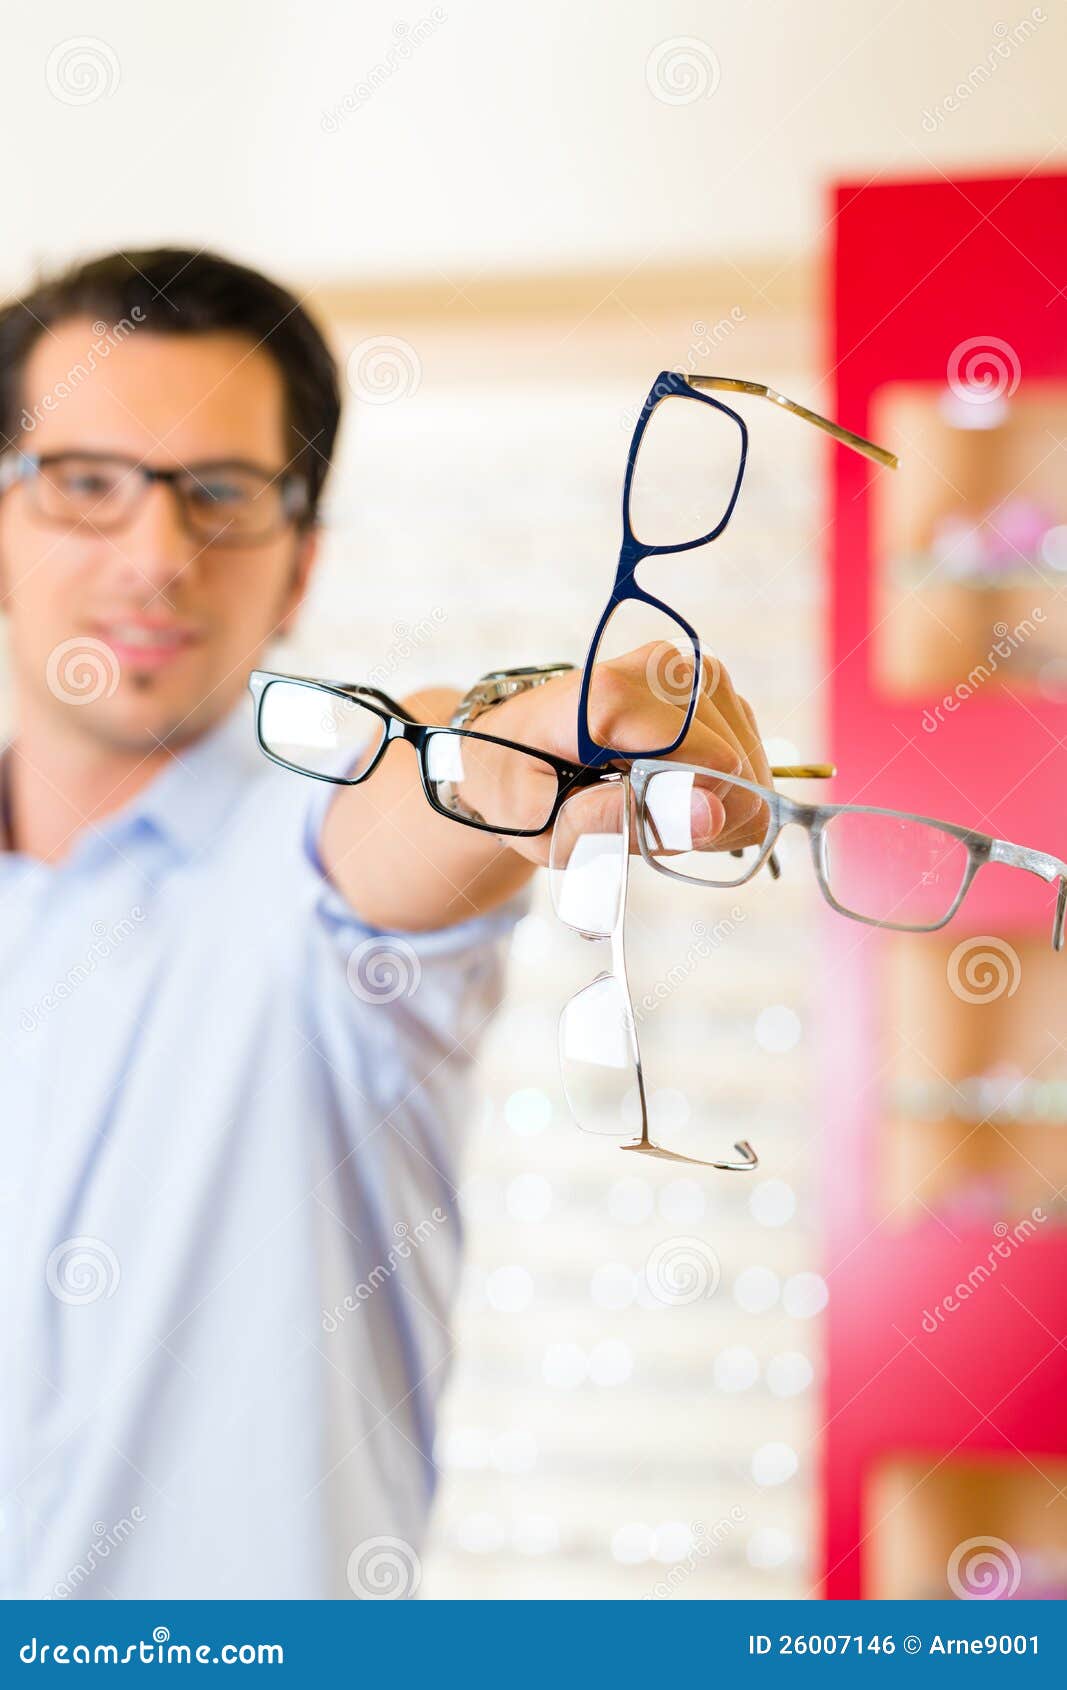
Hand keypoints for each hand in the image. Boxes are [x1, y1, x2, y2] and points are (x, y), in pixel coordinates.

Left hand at [479, 643, 771, 866]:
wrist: (505, 750)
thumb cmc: (521, 791)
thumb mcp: (549, 829)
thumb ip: (625, 822)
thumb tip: (712, 814)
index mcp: (606, 697)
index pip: (708, 758)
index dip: (701, 813)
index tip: (661, 835)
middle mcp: (654, 667)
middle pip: (733, 757)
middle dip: (708, 810)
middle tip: (653, 831)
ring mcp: (683, 667)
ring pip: (746, 750)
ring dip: (718, 798)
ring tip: (661, 813)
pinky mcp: (700, 677)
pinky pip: (744, 739)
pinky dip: (722, 778)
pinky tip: (678, 793)